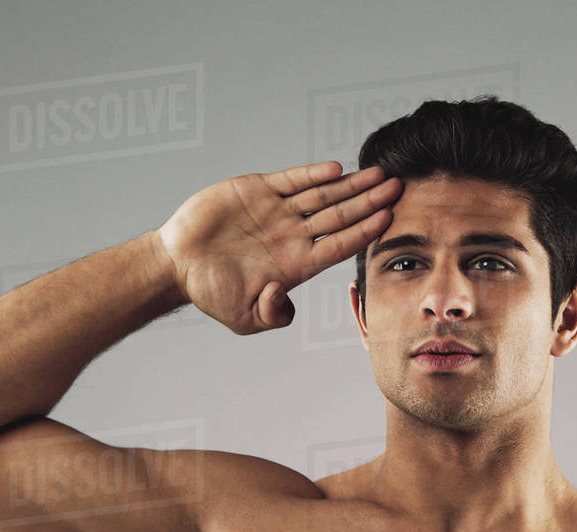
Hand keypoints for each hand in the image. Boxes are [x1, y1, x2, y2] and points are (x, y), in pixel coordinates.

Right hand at [156, 161, 401, 333]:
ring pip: (323, 195)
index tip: (389, 219)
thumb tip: (283, 301)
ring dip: (351, 185)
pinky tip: (336, 169)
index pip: (340, 245)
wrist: (177, 263)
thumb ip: (269, 314)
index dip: (365, 231)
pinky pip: (292, 180)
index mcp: (296, 264)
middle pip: (341, 216)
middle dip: (370, 202)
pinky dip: (313, 174)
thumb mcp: (243, 317)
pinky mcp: (258, 190)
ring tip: (379, 174)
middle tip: (399, 187)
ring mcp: (278, 211)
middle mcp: (294, 235)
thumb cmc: (210, 292)